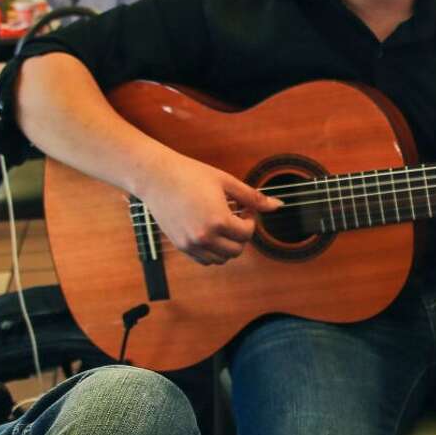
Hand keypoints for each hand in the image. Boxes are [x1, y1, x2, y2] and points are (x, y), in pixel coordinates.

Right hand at [140, 154, 280, 265]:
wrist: (156, 177)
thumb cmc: (191, 174)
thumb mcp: (226, 182)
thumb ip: (253, 197)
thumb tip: (279, 205)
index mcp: (218, 220)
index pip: (247, 233)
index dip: (250, 220)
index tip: (243, 207)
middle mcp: (204, 237)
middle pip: (237, 250)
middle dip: (241, 235)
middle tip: (235, 216)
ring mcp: (191, 244)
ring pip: (222, 259)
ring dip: (228, 245)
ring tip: (222, 224)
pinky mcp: (181, 246)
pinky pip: (206, 260)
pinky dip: (214, 251)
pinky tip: (210, 231)